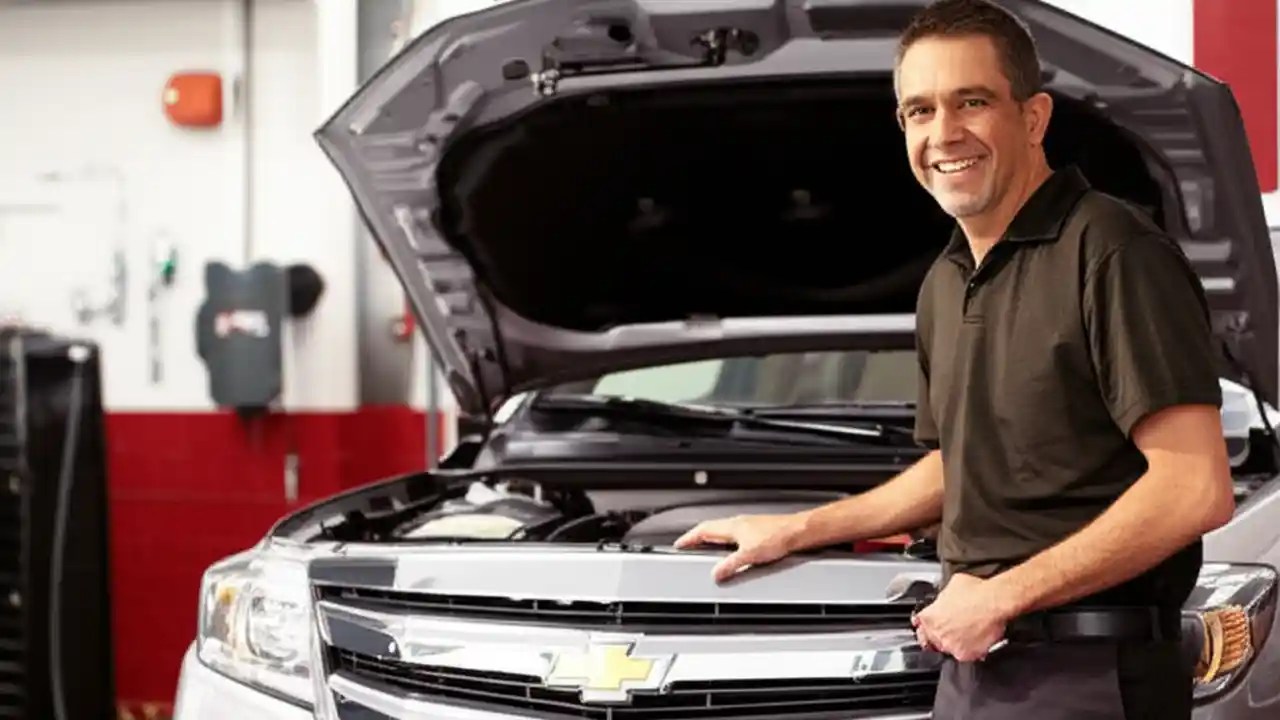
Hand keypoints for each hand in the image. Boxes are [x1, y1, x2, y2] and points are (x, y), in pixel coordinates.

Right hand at [673, 513, 804, 581]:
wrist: (797, 532)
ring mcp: (747, 525)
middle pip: (710, 528)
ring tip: (705, 546)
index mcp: (731, 527)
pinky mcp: (756, 530)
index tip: (680, 543)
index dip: (689, 537)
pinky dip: (724, 540)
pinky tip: (731, 548)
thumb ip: (730, 565)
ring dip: (710, 537)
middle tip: (688, 544)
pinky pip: (732, 533)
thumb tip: (716, 573)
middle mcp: (738, 523)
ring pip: (722, 530)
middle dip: (697, 537)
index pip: (703, 530)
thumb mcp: (749, 556)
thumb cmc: (777, 537)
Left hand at [912, 573, 1011, 661]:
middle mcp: (937, 633)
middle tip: (954, 628)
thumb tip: (945, 599)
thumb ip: (942, 598)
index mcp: (929, 617)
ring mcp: (951, 645)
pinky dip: (971, 649)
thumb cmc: (976, 592)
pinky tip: (977, 639)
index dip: (927, 625)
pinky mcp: (966, 654)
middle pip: (933, 639)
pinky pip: (966, 655)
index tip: (932, 624)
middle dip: (942, 634)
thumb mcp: (950, 586)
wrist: (994, 602)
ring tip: (968, 631)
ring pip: (949, 648)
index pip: (919, 625)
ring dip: (956, 642)